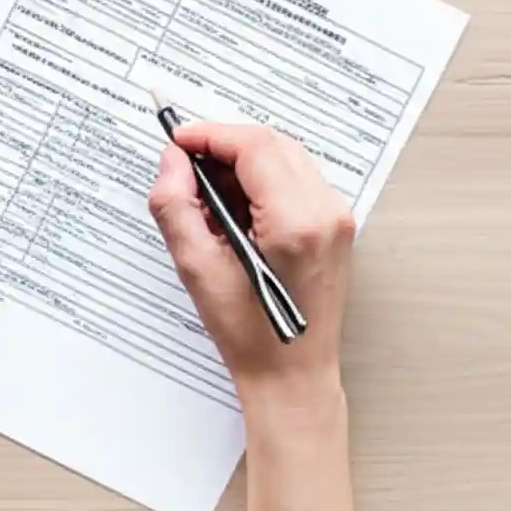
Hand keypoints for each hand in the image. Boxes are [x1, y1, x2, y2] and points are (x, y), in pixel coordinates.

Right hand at [148, 122, 355, 403]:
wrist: (292, 375)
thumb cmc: (248, 335)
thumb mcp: (196, 269)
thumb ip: (176, 206)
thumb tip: (173, 161)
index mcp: (295, 223)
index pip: (254, 147)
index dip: (211, 135)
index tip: (178, 141)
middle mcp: (325, 213)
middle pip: (273, 144)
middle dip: (225, 146)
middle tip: (187, 166)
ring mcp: (336, 219)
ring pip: (286, 158)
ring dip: (243, 163)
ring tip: (208, 195)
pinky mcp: (335, 226)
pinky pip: (296, 181)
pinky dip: (262, 181)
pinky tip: (235, 210)